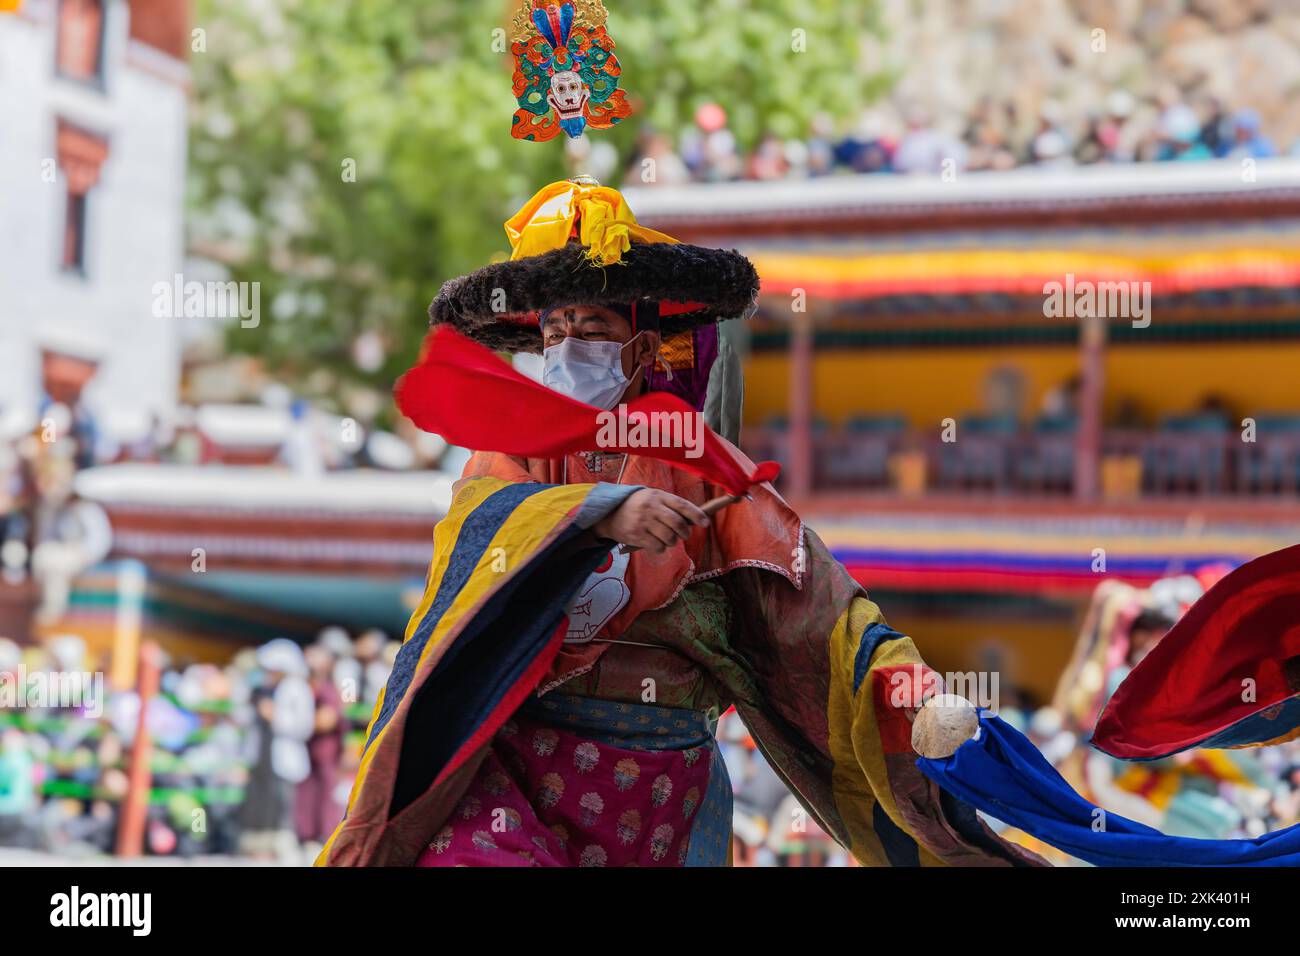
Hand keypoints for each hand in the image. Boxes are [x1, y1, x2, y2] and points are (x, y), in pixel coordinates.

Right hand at [591, 488, 708, 553]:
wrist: (610, 513)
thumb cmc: (639, 506)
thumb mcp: (653, 498)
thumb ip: (671, 506)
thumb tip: (695, 519)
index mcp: (658, 495)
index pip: (681, 505)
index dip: (696, 514)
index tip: (705, 523)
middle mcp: (651, 507)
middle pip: (678, 523)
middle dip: (685, 532)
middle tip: (684, 534)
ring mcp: (643, 522)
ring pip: (669, 538)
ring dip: (673, 542)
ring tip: (668, 539)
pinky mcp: (637, 536)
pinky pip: (658, 547)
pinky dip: (661, 549)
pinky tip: (655, 543)